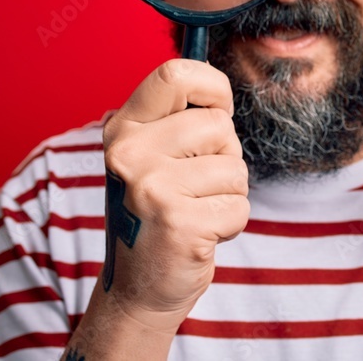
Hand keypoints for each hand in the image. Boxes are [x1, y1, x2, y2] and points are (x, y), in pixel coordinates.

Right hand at [99, 59, 249, 323]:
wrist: (138, 289)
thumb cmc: (156, 214)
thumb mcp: (150, 157)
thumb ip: (174, 120)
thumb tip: (213, 84)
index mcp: (123, 129)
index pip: (175, 73)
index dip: (212, 86)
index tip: (217, 109)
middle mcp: (130, 154)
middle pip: (220, 125)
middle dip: (225, 155)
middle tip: (196, 185)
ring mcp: (152, 188)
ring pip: (235, 167)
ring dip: (228, 193)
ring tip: (195, 210)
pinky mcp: (180, 224)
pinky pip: (240, 207)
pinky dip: (230, 224)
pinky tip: (200, 235)